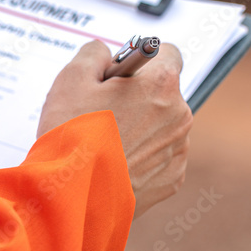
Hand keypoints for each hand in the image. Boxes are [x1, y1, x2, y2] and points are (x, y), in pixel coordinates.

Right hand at [37, 40, 193, 217]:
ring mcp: (178, 149)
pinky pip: (160, 157)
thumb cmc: (72, 137)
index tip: (121, 73)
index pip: (168, 53)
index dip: (141, 59)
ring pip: (162, 125)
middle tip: (104, 110)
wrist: (73, 198)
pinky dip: (142, 156)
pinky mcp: (172, 178)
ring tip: (105, 141)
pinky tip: (115, 162)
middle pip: (163, 92)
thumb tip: (104, 53)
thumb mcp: (71, 78)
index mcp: (161, 84)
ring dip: (141, 127)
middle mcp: (179, 114)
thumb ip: (93, 53)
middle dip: (138, 96)